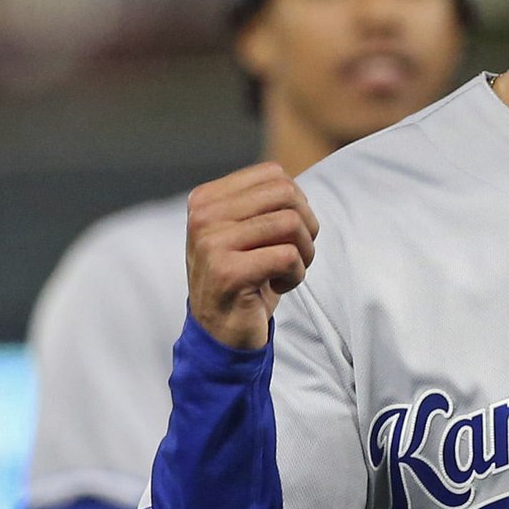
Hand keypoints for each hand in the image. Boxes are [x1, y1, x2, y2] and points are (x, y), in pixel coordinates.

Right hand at [187, 163, 316, 352]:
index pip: (273, 174)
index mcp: (206, 198)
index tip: (287, 234)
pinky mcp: (227, 272)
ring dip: (304, 253)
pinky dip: (296, 274)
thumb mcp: (245, 232)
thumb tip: (294, 184)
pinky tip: (279, 286)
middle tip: (296, 253)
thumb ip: (261, 203)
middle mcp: (203, 216)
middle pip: (285, 194)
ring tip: (288, 271)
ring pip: (290, 223)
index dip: (296, 203)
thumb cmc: (244, 280)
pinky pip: (287, 256)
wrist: (221, 333)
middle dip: (306, 225)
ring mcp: (211, 243)